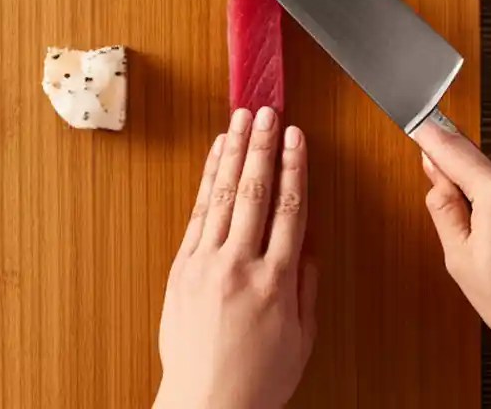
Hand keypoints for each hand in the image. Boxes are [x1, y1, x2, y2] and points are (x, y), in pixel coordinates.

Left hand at [154, 107, 316, 408]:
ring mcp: (206, 264)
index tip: (296, 137)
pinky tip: (216, 158)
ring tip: (240, 120)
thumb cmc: (258, 378)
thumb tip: (309, 241)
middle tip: (267, 111)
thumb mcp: (302, 336)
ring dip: (232, 152)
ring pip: (224, 196)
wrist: (206, 403)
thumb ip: (307, 284)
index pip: (290, 209)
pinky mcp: (181, 268)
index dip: (294, 167)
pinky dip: (208, 181)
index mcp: (277, 282)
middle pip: (255, 191)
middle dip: (262, 146)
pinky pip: (198, 214)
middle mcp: (240, 265)